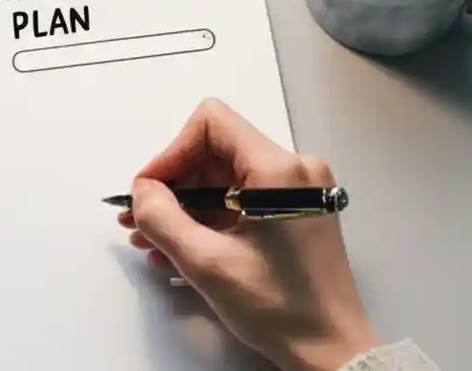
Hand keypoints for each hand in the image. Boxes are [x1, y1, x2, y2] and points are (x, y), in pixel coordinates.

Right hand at [119, 98, 376, 370]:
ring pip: (223, 180)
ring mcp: (296, 192)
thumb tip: (143, 191)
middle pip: (214, 153)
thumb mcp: (207, 264)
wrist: (330, 350)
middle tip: (141, 219)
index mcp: (279, 171)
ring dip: (184, 208)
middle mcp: (293, 171)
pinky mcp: (294, 212)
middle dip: (172, 186)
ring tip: (152, 239)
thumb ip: (162, 219)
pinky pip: (240, 201)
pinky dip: (208, 221)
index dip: (171, 153)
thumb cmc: (283, 309)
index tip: (150, 190)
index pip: (211, 124)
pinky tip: (180, 248)